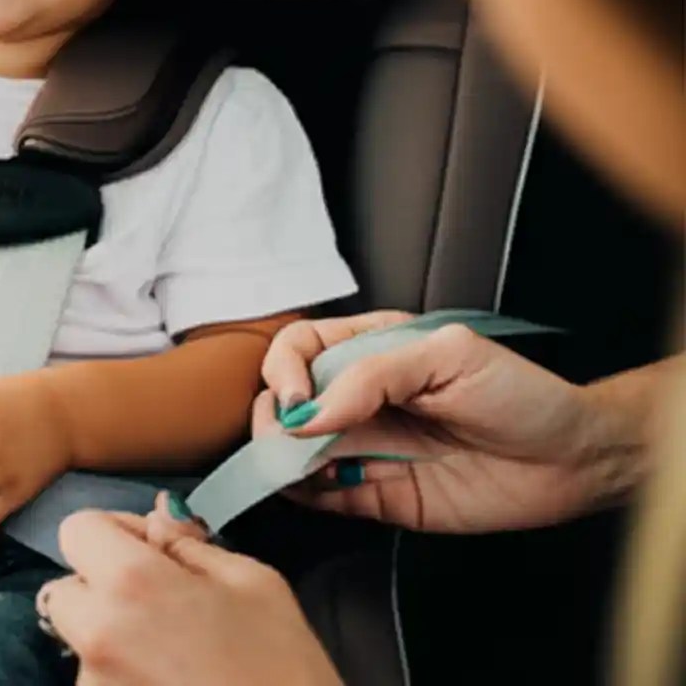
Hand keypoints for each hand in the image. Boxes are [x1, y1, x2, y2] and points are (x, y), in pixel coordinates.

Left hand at [41, 509, 341, 685]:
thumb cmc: (282, 667)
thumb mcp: (254, 583)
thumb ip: (190, 545)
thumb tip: (157, 519)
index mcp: (130, 583)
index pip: (76, 530)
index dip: (114, 532)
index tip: (153, 552)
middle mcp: (95, 634)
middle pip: (65, 591)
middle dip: (104, 588)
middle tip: (163, 606)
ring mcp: (91, 685)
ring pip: (81, 641)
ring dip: (114, 637)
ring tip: (177, 657)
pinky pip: (97, 681)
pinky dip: (123, 676)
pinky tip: (171, 682)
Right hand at [257, 311, 644, 531]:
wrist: (571, 459)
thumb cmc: (522, 394)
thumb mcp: (448, 356)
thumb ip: (372, 375)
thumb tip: (308, 413)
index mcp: (371, 350)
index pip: (298, 348)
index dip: (285, 370)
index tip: (299, 397)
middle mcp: (358, 398)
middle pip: (283, 403)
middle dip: (274, 418)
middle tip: (292, 437)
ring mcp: (362, 446)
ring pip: (290, 452)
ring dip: (282, 460)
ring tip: (306, 466)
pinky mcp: (373, 496)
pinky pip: (318, 497)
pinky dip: (304, 495)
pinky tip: (322, 486)